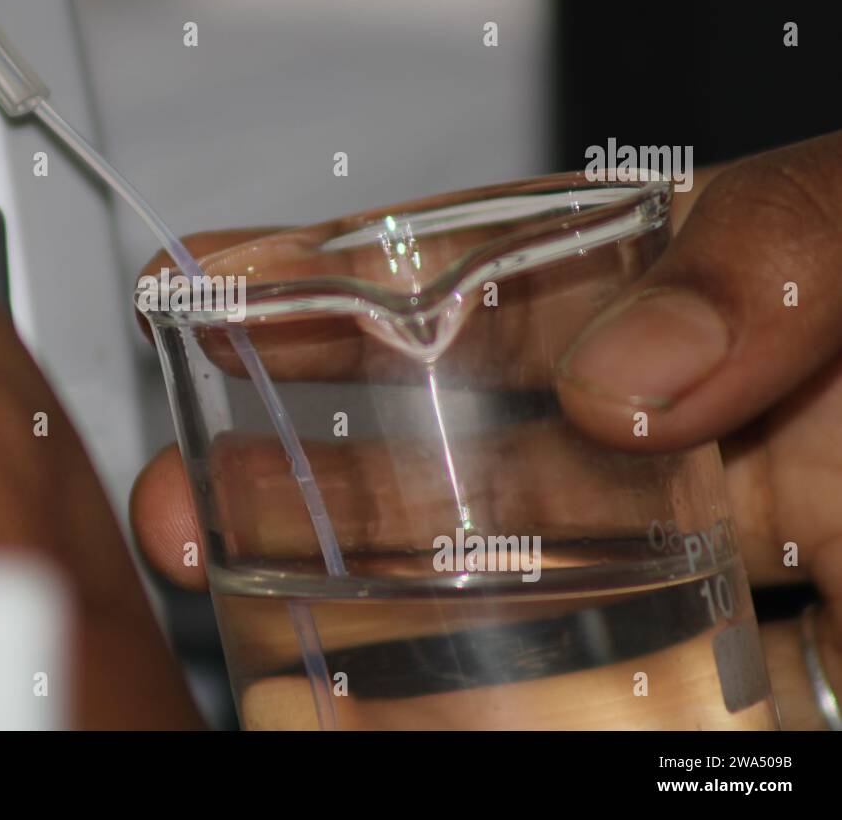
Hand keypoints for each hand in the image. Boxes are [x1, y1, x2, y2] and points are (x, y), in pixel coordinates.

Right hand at [132, 136, 841, 728]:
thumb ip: (778, 249)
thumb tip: (627, 367)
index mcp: (703, 316)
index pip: (482, 286)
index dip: (332, 280)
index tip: (206, 282)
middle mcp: (683, 448)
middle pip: (448, 459)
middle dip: (296, 469)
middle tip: (188, 493)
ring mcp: (700, 578)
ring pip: (488, 595)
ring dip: (357, 607)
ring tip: (251, 619)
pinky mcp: (723, 693)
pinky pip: (577, 705)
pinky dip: (459, 717)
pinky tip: (383, 717)